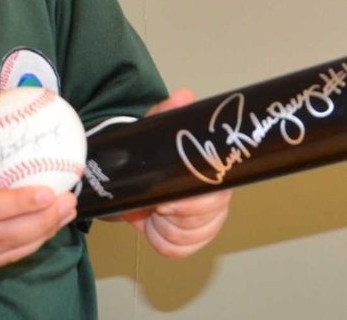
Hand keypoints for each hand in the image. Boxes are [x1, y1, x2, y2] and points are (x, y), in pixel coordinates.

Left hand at [122, 89, 231, 258]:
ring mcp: (205, 221)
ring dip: (167, 228)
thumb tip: (184, 96)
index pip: (216, 195)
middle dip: (176, 215)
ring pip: (192, 236)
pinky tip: (156, 227)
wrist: (130, 177)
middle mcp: (215, 198)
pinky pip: (181, 250)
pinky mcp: (190, 240)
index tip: (167, 202)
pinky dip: (163, 241)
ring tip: (154, 212)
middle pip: (206, 219)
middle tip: (156, 205)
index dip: (193, 204)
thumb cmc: (150, 155)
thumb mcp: (154, 130)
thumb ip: (167, 113)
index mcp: (211, 172)